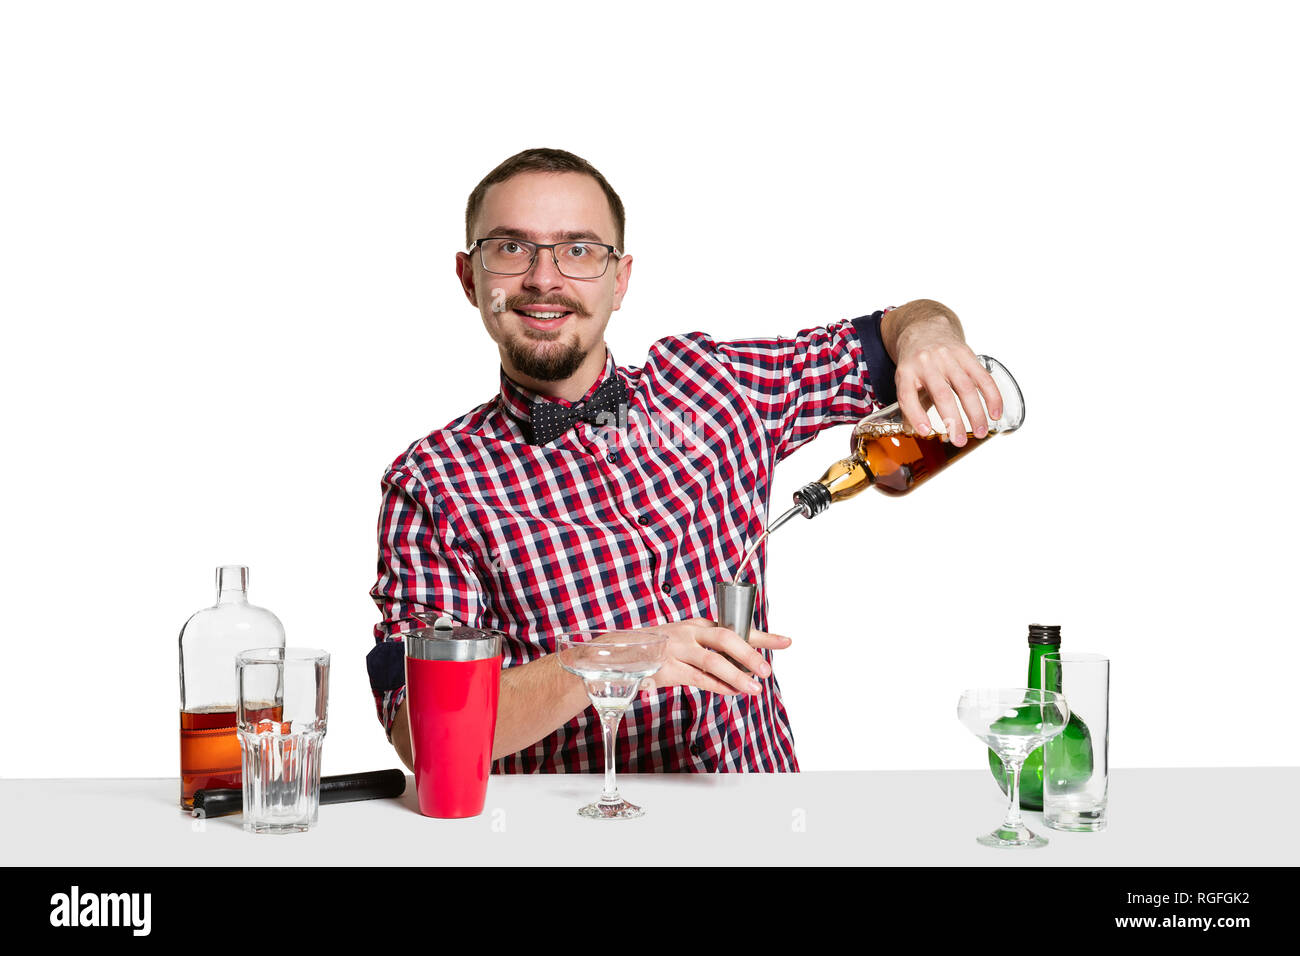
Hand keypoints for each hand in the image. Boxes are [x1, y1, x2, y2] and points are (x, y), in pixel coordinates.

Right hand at [626, 619, 791, 696]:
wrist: (621, 652)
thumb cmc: (660, 648)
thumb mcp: (687, 642)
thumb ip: (713, 651)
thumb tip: (746, 662)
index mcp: (698, 624)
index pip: (736, 626)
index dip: (763, 635)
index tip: (787, 641)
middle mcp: (689, 633)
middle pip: (725, 639)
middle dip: (749, 653)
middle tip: (766, 669)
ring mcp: (677, 649)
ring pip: (713, 661)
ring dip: (736, 676)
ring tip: (754, 689)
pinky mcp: (667, 668)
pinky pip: (697, 678)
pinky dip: (717, 686)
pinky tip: (731, 692)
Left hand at [883, 301, 1003, 446]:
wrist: (925, 329)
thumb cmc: (915, 363)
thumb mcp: (905, 379)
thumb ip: (911, 405)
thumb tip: (918, 433)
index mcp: (906, 371)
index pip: (908, 394)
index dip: (916, 414)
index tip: (925, 432)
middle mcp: (927, 363)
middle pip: (941, 394)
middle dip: (953, 420)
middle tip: (959, 441)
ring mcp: (948, 358)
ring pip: (965, 387)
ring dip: (975, 412)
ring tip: (980, 432)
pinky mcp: (966, 354)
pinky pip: (982, 377)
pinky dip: (991, 396)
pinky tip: (995, 413)